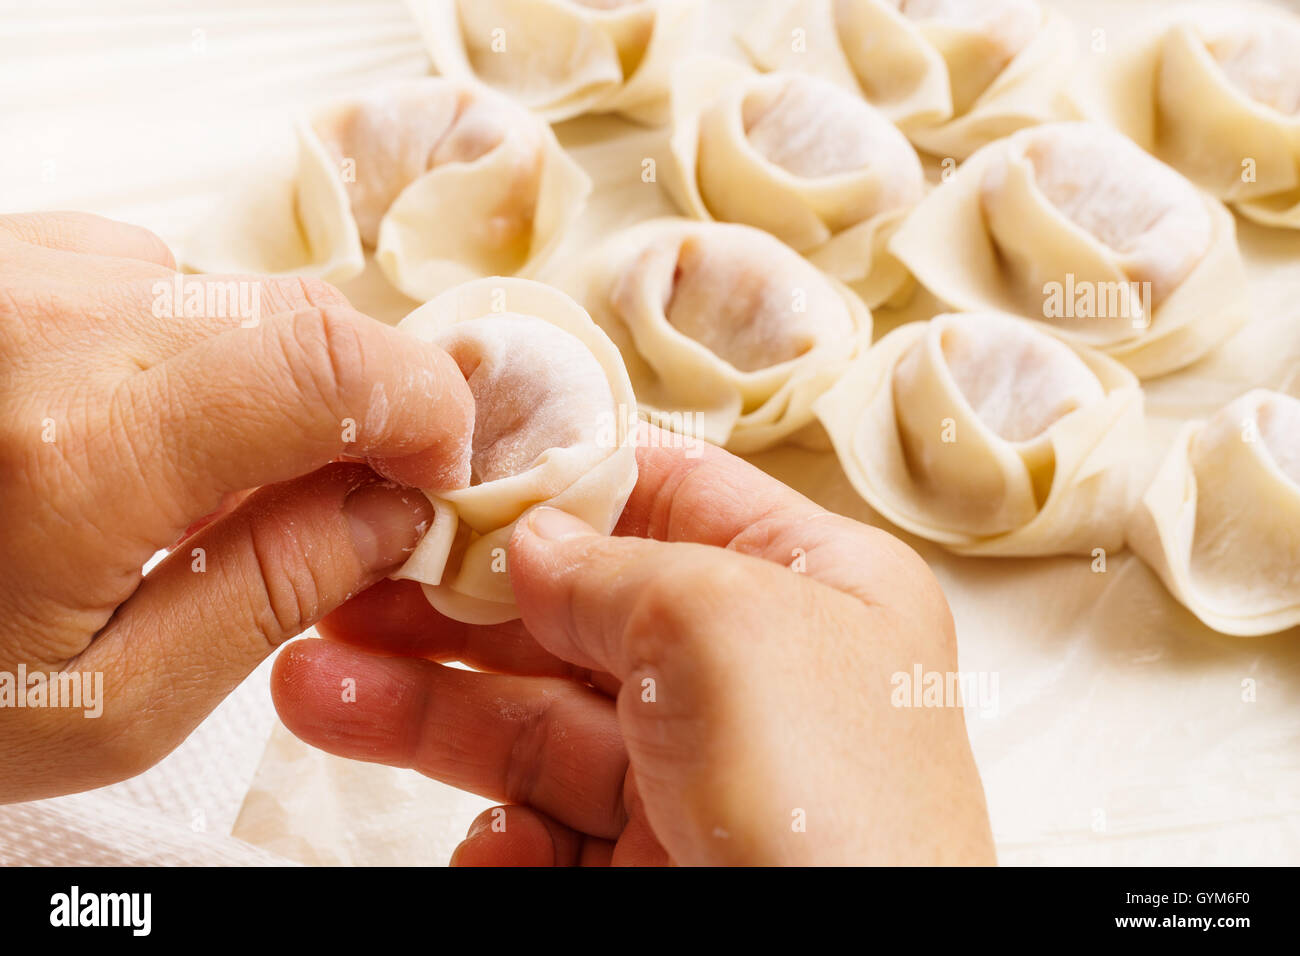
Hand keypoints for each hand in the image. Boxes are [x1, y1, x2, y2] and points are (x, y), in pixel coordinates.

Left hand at [0, 212, 472, 801]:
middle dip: (355, 406)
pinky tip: (130, 437)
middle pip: (297, 316)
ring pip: (231, 296)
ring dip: (263, 386)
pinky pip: (151, 283)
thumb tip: (391, 511)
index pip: (331, 360)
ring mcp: (7, 271)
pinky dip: (186, 358)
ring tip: (199, 488)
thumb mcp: (108, 706)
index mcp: (78, 448)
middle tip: (336, 503)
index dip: (423, 408)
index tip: (431, 476)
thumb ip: (275, 595)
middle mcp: (38, 321)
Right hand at [274, 428, 995, 864]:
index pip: (668, 496)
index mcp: (812, 585)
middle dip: (451, 606)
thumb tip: (528, 539)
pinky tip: (474, 846)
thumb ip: (615, 566)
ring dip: (425, 707)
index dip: (556, 482)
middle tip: (344, 591)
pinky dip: (495, 837)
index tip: (445, 479)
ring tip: (315, 690)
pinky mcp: (654, 861)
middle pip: (574, 616)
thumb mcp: (724, 627)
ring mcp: (700, 774)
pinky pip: (547, 831)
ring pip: (537, 724)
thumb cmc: (836, 810)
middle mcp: (755, 676)